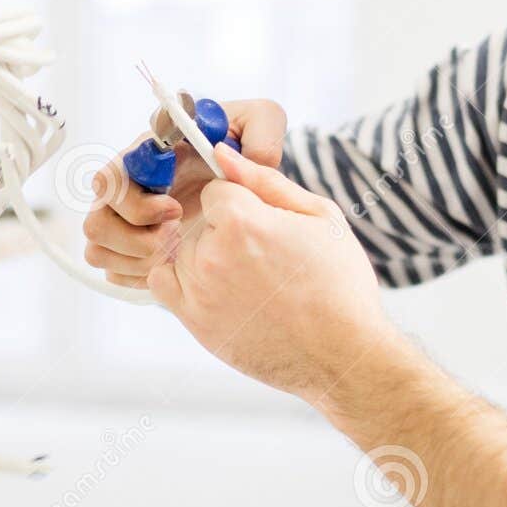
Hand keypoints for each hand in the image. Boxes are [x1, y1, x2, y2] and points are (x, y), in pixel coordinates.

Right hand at [82, 98, 286, 291]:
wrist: (247, 185)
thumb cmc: (245, 147)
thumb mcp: (261, 122)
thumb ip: (258, 129)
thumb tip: (226, 156)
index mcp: (149, 157)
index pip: (110, 177)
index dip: (136, 199)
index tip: (175, 208)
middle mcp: (131, 188)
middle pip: (97, 218)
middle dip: (135, 235)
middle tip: (176, 234)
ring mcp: (128, 221)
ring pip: (97, 246)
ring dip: (134, 257)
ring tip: (172, 253)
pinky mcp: (134, 250)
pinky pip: (112, 269)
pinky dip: (136, 275)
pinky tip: (170, 267)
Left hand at [147, 142, 396, 402]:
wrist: (343, 354)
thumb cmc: (340, 284)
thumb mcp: (318, 215)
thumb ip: (263, 179)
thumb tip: (221, 152)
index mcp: (243, 221)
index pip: (217, 190)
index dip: (242, 202)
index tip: (264, 223)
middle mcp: (212, 255)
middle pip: (200, 222)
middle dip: (226, 231)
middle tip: (267, 259)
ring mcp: (199, 292)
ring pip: (184, 251)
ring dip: (208, 257)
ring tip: (253, 280)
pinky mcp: (194, 322)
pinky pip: (164, 283)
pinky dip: (184, 279)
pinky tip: (218, 287)